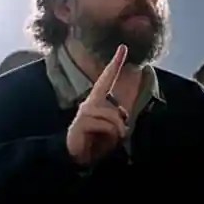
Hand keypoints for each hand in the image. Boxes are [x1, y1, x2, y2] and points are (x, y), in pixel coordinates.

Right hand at [66, 45, 128, 165]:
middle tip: (117, 138)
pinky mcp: (81, 123)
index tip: (123, 47)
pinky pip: (105, 125)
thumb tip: (125, 120)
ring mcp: (84, 112)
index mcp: (97, 101)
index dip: (115, 63)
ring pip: (112, 117)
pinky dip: (109, 136)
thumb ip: (118, 121)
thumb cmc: (95, 141)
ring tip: (108, 141)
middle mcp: (89, 103)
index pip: (106, 79)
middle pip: (116, 108)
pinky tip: (99, 142)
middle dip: (122, 126)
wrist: (78, 156)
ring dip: (116, 133)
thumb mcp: (111, 129)